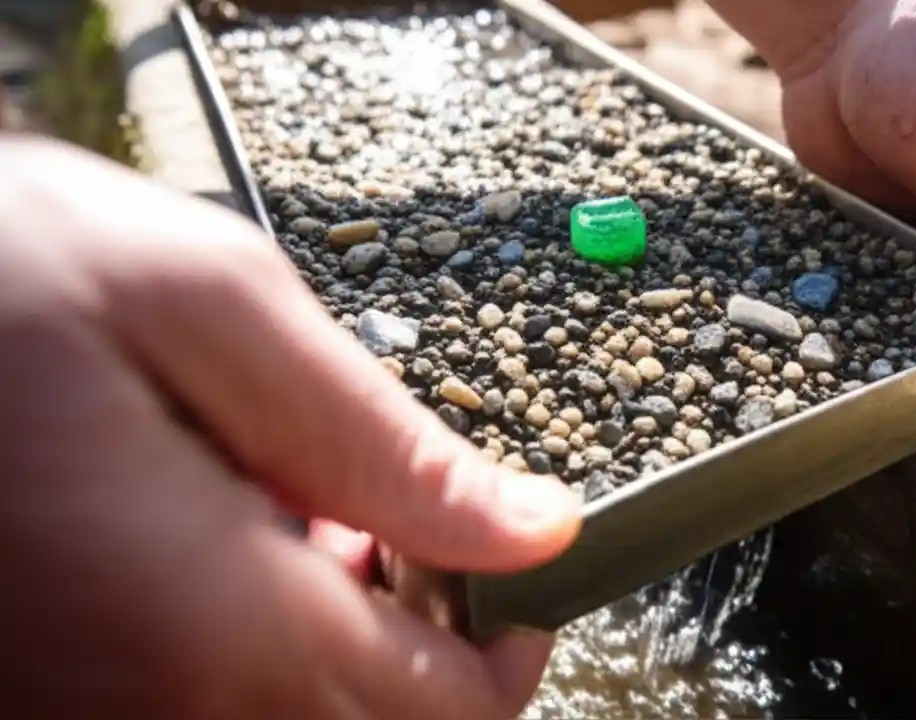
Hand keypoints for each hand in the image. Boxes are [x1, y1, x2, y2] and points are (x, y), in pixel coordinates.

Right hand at [0, 135, 580, 718]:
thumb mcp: (210, 309)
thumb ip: (383, 441)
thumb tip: (526, 527)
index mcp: (206, 618)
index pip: (438, 710)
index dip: (505, 652)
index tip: (517, 577)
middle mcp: (136, 700)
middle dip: (412, 640)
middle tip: (391, 518)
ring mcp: (76, 705)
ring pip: (277, 719)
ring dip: (327, 641)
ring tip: (295, 507)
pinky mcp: (42, 683)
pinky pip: (183, 699)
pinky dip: (241, 643)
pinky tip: (220, 536)